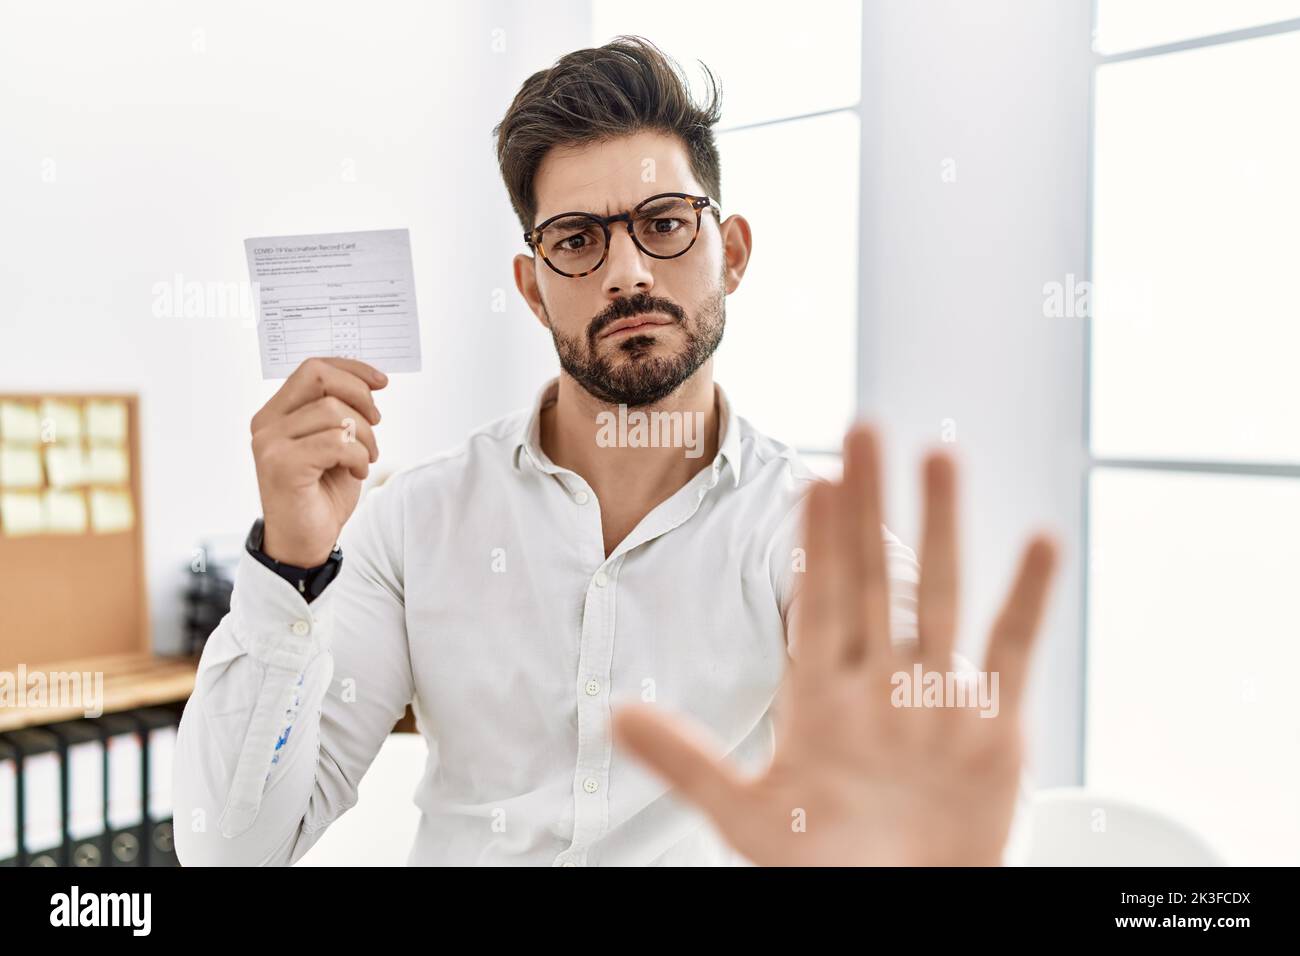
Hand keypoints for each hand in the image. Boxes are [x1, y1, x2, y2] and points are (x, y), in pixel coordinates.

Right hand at [250, 357, 387, 566]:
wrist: (305, 542)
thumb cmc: (322, 493)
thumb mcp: (336, 443)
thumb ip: (341, 412)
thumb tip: (369, 380)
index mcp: (276, 413)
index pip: (312, 369)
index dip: (352, 369)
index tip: (381, 381)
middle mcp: (266, 424)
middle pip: (320, 379)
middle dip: (360, 396)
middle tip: (376, 423)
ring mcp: (270, 444)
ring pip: (334, 412)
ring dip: (365, 436)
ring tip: (365, 458)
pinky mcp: (282, 465)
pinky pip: (337, 442)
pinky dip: (358, 456)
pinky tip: (357, 472)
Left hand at [612, 424, 1057, 865]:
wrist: (901, 910)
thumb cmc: (821, 870)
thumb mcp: (745, 813)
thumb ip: (685, 758)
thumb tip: (612, 714)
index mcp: (819, 695)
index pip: (815, 597)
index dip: (815, 538)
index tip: (811, 475)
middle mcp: (878, 682)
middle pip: (872, 575)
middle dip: (868, 502)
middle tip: (864, 427)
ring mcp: (936, 698)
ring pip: (939, 594)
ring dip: (942, 526)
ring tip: (940, 455)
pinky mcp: (994, 728)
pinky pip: (1012, 650)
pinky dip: (1027, 599)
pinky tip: (1040, 542)